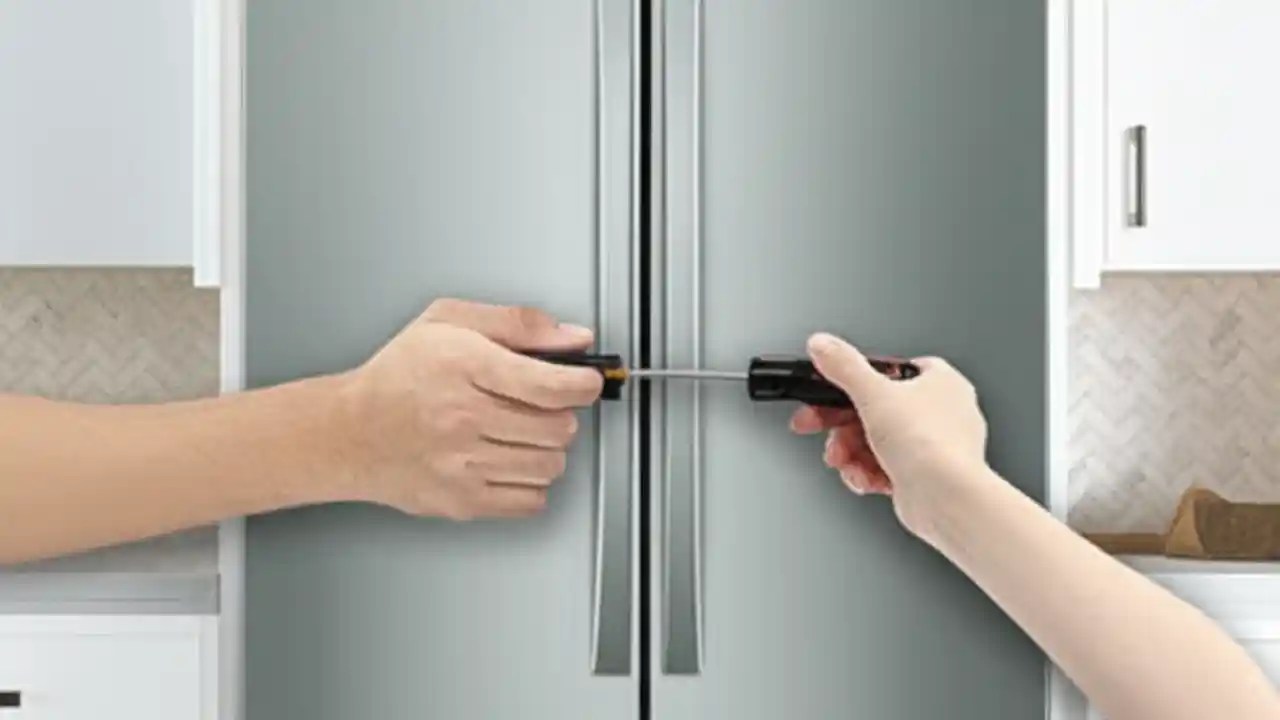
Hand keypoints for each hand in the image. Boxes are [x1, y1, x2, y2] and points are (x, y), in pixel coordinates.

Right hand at [330, 299, 603, 519]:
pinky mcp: (462, 501)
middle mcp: (463, 418)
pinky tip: (508, 460)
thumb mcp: (448, 321)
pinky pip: (531, 500)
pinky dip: (531, 482)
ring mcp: (462, 464)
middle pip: (558, 427)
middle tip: (542, 405)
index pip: (550, 384)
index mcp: (464, 366)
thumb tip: (574, 339)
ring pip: (550, 465)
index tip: (586, 381)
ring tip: (520, 432)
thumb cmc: (398, 375)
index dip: (582, 383)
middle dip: (561, 414)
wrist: (349, 433)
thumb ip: (517, 323)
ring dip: (546, 448)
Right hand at [789, 333, 989, 540]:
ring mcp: (935, 447)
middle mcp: (943, 412)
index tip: (826, 393)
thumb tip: (822, 344)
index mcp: (941, 382)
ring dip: (851, 452)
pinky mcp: (926, 477)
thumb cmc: (930, 444)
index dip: (852, 383)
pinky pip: (887, 468)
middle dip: (842, 426)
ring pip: (877, 443)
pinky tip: (863, 477)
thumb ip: (843, 366)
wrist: (946, 498)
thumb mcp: (873, 394)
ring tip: (843, 460)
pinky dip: (869, 472)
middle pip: (875, 411)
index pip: (888, 372)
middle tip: (818, 427)